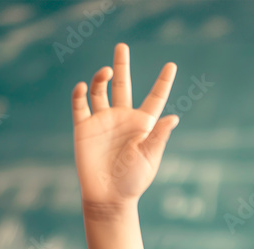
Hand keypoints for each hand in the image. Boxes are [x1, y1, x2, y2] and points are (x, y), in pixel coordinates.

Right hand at [71, 42, 179, 212]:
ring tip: (106, 71)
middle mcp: (122, 118)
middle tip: (122, 46)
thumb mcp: (149, 158)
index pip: (155, 98)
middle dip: (121, 65)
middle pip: (122, 85)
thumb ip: (158, 137)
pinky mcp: (84, 128)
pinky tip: (82, 87)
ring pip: (100, 91)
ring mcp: (102, 121)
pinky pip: (80, 106)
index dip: (163, 82)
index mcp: (142, 124)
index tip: (171, 65)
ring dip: (101, 78)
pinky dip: (80, 94)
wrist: (108, 197)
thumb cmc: (133, 181)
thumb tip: (173, 118)